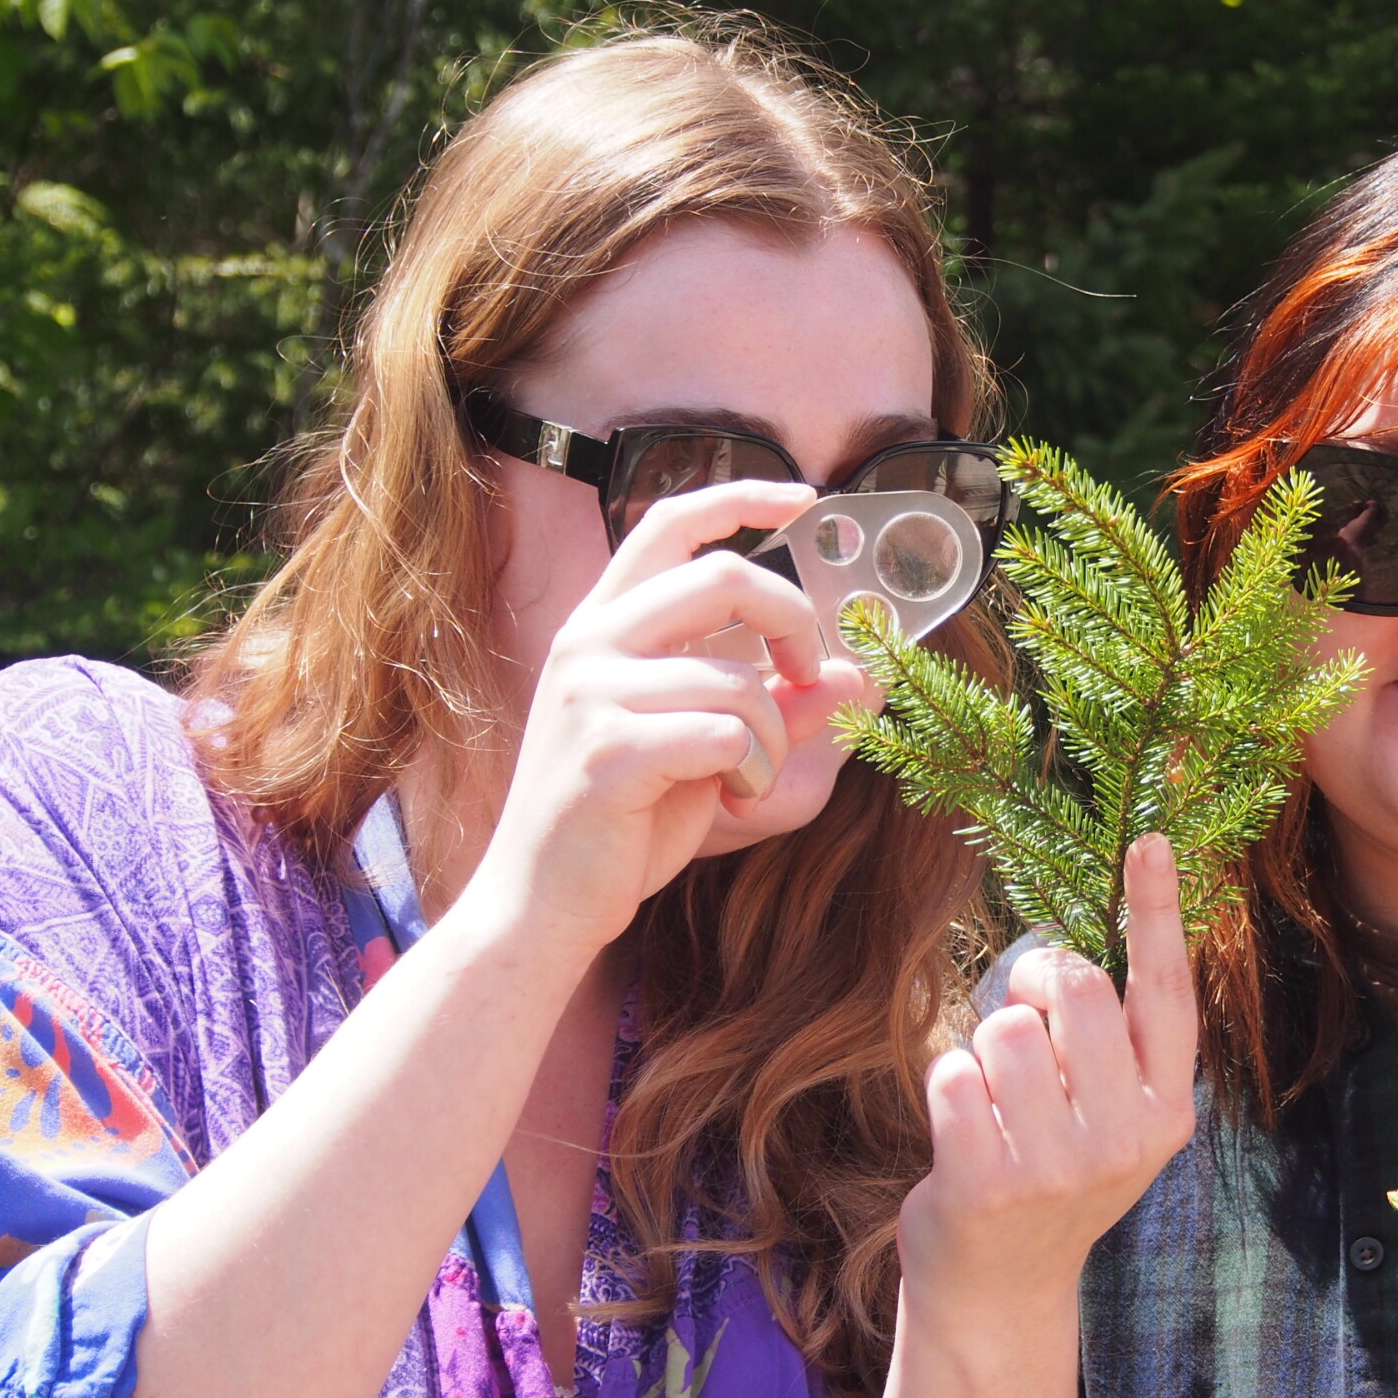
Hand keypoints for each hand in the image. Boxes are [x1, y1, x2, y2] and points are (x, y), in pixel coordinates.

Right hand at [464, 480, 869, 951]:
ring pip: (739, 679)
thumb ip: (778, 707)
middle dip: (794, 622)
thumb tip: (853, 676)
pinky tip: (732, 801)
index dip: (741, 497)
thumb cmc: (625, 820)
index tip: (805, 497)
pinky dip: (755, 772)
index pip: (671, 525)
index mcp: (605, 624)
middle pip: (725, 578)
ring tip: (752, 778)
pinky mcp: (606, 749)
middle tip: (805, 676)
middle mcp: (591, 642)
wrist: (544, 901)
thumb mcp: (710, 750)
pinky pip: (727, 735)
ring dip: (774, 737)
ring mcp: (591, 693)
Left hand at [898, 836, 1200, 1341]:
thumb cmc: (1048, 1174)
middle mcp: (1129, 1135)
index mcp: (1168, 1107)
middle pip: (1073, 987)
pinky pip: (953, 1075)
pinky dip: (945, 1088)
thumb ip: (1106, 1043)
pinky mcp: (991, 1184)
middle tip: (1021, 1027)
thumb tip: (1060, 950)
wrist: (1001, 1293)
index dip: (1156, 911)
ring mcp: (1062, 1165)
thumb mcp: (1107, 1117)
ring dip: (984, 1050)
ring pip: (1005, 1029)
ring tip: (996, 1105)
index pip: (1166, 992)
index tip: (1146, 840)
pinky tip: (964, 1137)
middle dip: (1031, 984)